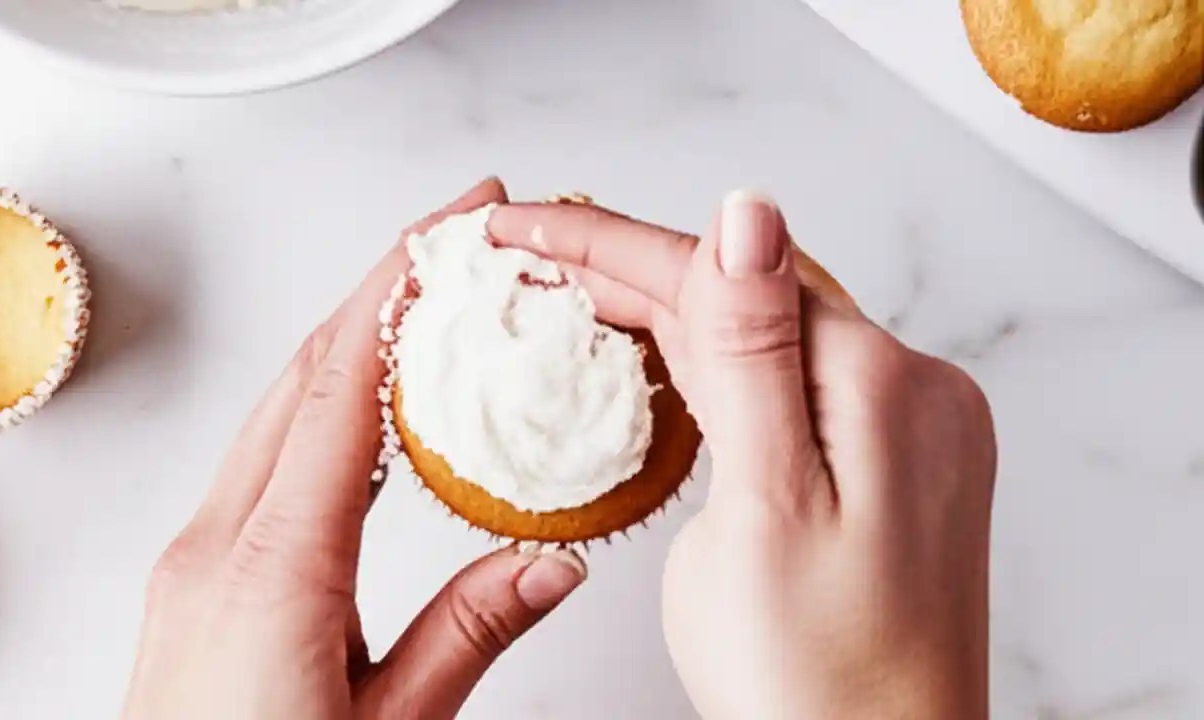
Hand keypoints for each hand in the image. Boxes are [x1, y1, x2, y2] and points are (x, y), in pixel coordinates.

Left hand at [122, 178, 587, 719]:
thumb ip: (470, 635)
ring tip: (429, 303)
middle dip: (383, 288)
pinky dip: (322, 405)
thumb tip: (551, 557)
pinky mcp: (195, 575)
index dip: (399, 292)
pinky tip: (366, 404)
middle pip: (306, 374)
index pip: (343, 390)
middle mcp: (219, 544)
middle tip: (457, 235)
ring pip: (281, 407)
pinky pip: (264, 456)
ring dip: (353, 341)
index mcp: (273, 568)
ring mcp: (196, 555)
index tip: (451, 229)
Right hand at [490, 191, 995, 718]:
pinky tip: (673, 358)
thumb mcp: (768, 508)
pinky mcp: (892, 464)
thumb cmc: (819, 679)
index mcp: (881, 387)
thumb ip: (753, 355)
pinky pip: (793, 382)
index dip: (611, 242)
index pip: (723, 274)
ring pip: (767, 333)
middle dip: (634, 266)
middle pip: (748, 293)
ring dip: (675, 308)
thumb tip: (746, 212)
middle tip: (530, 251)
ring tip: (578, 291)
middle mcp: (911, 391)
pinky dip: (722, 363)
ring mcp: (907, 428)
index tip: (524, 224)